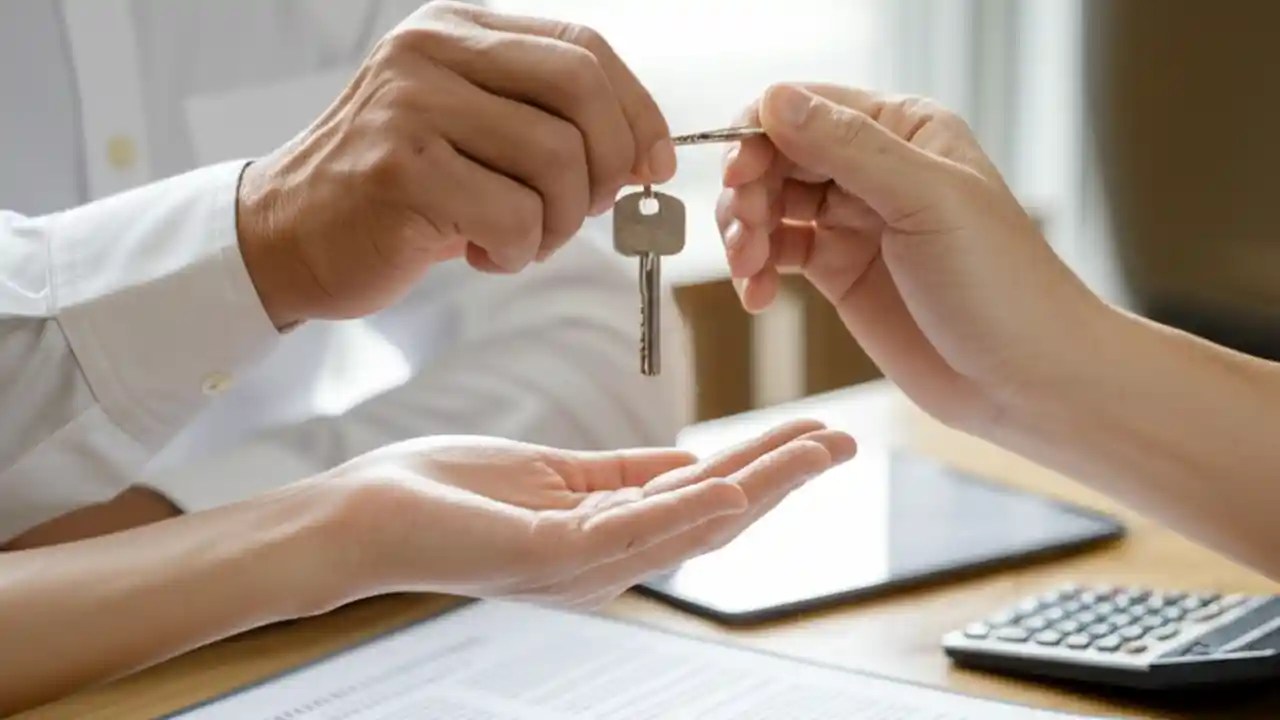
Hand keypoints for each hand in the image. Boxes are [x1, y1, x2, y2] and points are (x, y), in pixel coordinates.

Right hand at [237, 1, 674, 328]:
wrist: (285, 235)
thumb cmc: (397, 191)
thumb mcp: (471, 131)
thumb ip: (547, 122)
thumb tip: (645, 153)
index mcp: (456, 30)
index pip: (583, 48)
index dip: (636, 109)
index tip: (654, 163)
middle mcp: (431, 52)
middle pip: (582, 92)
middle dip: (607, 164)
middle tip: (584, 211)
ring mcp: (410, 106)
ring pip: (557, 161)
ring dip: (557, 223)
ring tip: (517, 238)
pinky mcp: (401, 171)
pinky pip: (515, 216)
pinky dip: (518, 251)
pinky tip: (479, 252)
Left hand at [325, 420, 853, 607]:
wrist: (362, 516)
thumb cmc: (443, 492)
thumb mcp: (553, 476)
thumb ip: (623, 476)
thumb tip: (690, 462)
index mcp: (609, 539)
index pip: (703, 502)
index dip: (765, 470)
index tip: (814, 438)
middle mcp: (607, 563)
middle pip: (715, 517)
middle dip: (783, 479)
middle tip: (844, 443)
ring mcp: (581, 566)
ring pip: (691, 523)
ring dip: (759, 486)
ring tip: (814, 451)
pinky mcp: (550, 556)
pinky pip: (635, 527)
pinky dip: (691, 503)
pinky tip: (734, 477)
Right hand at [717, 84, 1109, 427]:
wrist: (1027, 383)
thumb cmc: (1001, 286)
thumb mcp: (926, 201)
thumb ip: (849, 148)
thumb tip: (774, 99)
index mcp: (903, 130)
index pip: (807, 107)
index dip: (760, 134)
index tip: (739, 175)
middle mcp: (874, 167)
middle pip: (777, 154)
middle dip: (749, 190)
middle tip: (746, 234)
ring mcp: (854, 221)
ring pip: (770, 204)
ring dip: (744, 231)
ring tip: (749, 269)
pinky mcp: (839, 272)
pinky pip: (777, 253)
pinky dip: (754, 270)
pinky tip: (756, 296)